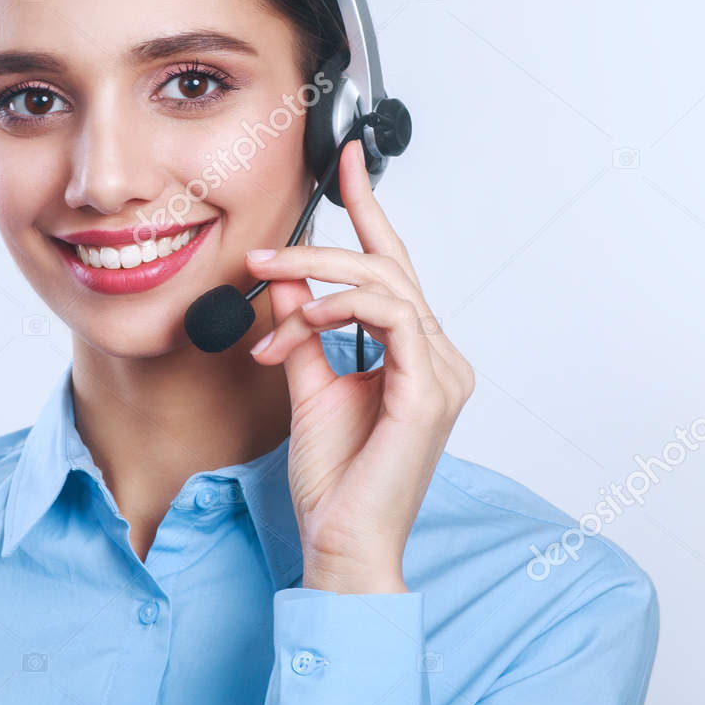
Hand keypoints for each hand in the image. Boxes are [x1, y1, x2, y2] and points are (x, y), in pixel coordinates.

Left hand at [246, 139, 474, 594]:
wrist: (342, 543)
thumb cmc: (335, 481)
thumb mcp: (307, 387)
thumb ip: (303, 332)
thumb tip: (286, 283)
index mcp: (414, 356)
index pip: (392, 269)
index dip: (369, 209)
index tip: (344, 161)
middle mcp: (438, 358)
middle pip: (388, 269)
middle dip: (322, 246)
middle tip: (263, 253)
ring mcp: (441, 373)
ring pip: (387, 284)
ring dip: (317, 276)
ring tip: (267, 284)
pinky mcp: (429, 390)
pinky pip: (392, 318)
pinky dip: (343, 307)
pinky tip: (304, 317)